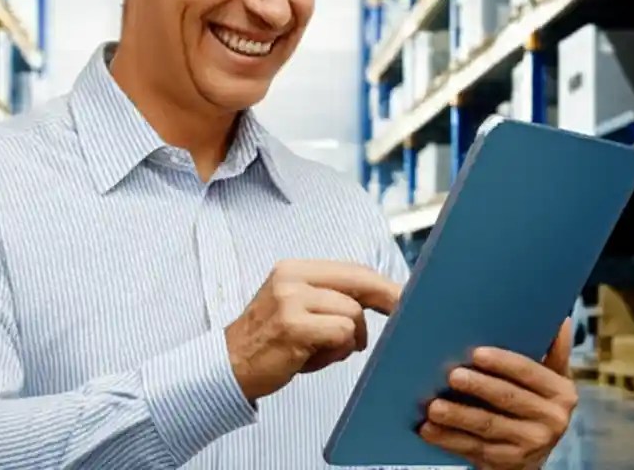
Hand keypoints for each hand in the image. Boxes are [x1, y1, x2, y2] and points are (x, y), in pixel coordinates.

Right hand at [224, 259, 401, 401]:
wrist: (227, 365)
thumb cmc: (269, 343)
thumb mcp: (294, 307)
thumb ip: (328, 298)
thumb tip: (379, 298)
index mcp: (292, 269)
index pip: (350, 269)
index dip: (380, 283)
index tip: (403, 296)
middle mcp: (291, 278)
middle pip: (359, 281)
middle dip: (388, 298)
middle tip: (406, 314)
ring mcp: (291, 300)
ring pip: (352, 313)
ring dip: (349, 339)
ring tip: (324, 351)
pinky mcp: (293, 326)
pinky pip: (341, 333)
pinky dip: (337, 351)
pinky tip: (313, 359)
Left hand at [419, 318, 576, 469]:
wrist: (533, 452)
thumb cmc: (534, 402)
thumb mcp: (550, 380)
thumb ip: (554, 352)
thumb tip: (562, 320)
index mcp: (561, 392)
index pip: (529, 372)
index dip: (503, 362)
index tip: (476, 353)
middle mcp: (552, 420)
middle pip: (507, 399)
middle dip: (478, 387)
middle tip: (451, 375)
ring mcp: (530, 445)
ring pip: (488, 426)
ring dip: (458, 416)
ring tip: (433, 406)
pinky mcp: (507, 462)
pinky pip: (474, 449)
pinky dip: (449, 439)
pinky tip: (428, 430)